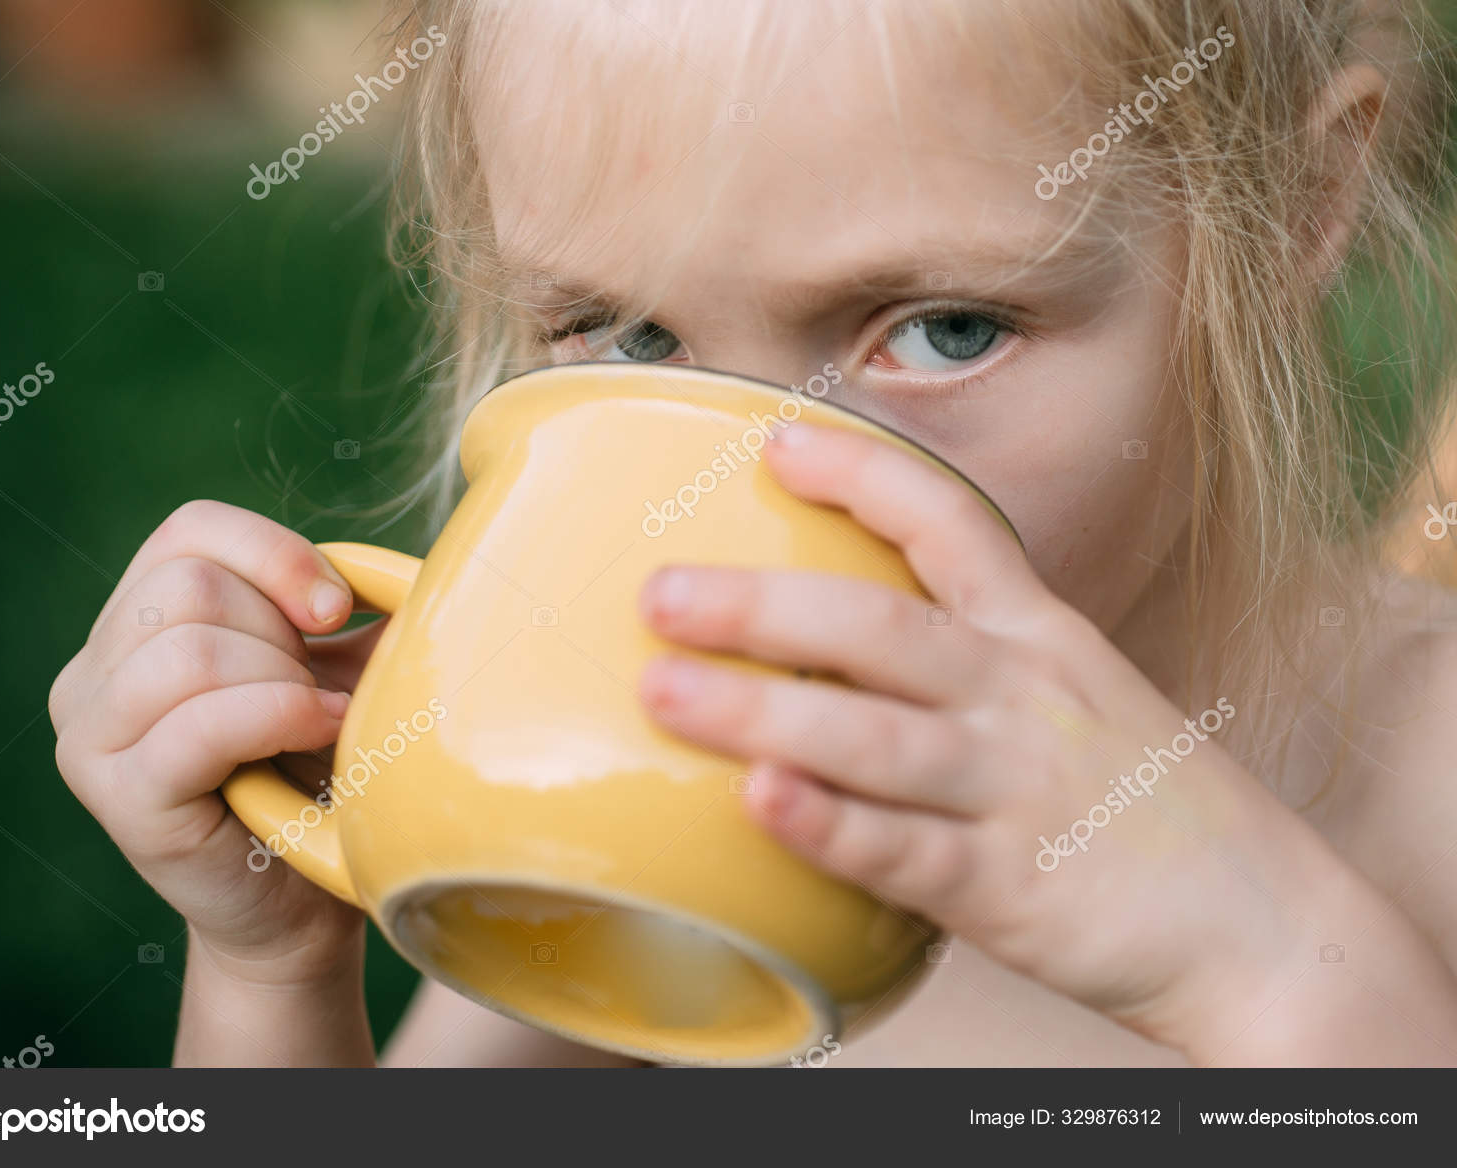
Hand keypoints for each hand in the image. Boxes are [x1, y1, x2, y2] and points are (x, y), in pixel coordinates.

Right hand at [50, 501, 387, 989]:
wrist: (301, 902)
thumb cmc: (320, 774)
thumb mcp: (334, 669)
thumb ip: (344, 605)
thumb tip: (396, 567)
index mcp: (134, 623)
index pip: (189, 530)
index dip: (277, 555)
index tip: (336, 610)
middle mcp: (91, 672)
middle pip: (189, 585)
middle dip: (280, 635)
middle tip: (316, 696)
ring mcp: (88, 736)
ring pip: (189, 650)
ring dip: (282, 682)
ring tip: (317, 724)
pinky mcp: (118, 796)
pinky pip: (200, 725)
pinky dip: (280, 717)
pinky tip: (320, 734)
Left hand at [636, 424, 1351, 1052]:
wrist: (1266, 925)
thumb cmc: (1148, 807)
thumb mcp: (1079, 697)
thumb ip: (974, 667)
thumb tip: (838, 649)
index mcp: (1040, 636)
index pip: (951, 523)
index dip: (861, 474)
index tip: (778, 440)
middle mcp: (1023, 695)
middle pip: (881, 625)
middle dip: (764, 603)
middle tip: (660, 594)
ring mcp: (1015, 788)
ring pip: (874, 734)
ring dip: (760, 710)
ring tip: (662, 689)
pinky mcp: (1009, 886)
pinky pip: (903, 851)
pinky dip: (830, 826)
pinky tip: (760, 804)